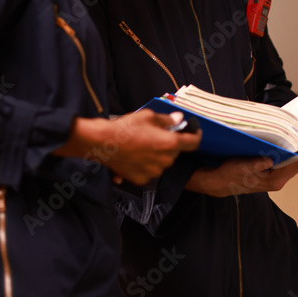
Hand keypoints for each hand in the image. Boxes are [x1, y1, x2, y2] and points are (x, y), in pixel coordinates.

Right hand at [55, 111, 201, 184]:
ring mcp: (153, 172)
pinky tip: (136, 155)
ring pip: (163, 162)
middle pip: (175, 152)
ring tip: (143, 144)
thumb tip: (178, 119)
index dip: (196, 136)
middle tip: (158, 134)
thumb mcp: (148, 116)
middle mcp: (165, 160)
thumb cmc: (125, 128)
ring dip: (158, 154)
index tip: (195, 132)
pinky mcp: (141, 179)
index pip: (193, 143)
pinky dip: (147, 164)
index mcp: (170, 144)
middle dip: (170, 143)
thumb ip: (167, 120)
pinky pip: (150, 171)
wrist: (101, 143)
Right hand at [185, 149, 297, 197]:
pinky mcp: (272, 172)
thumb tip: (270, 159)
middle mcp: (278, 180)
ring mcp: (276, 177)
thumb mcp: (240, 167)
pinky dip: (294, 150)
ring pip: (295, 161)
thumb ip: (256, 163)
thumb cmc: (229, 174)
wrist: (219, 183)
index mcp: (274, 180)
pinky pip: (288, 161)